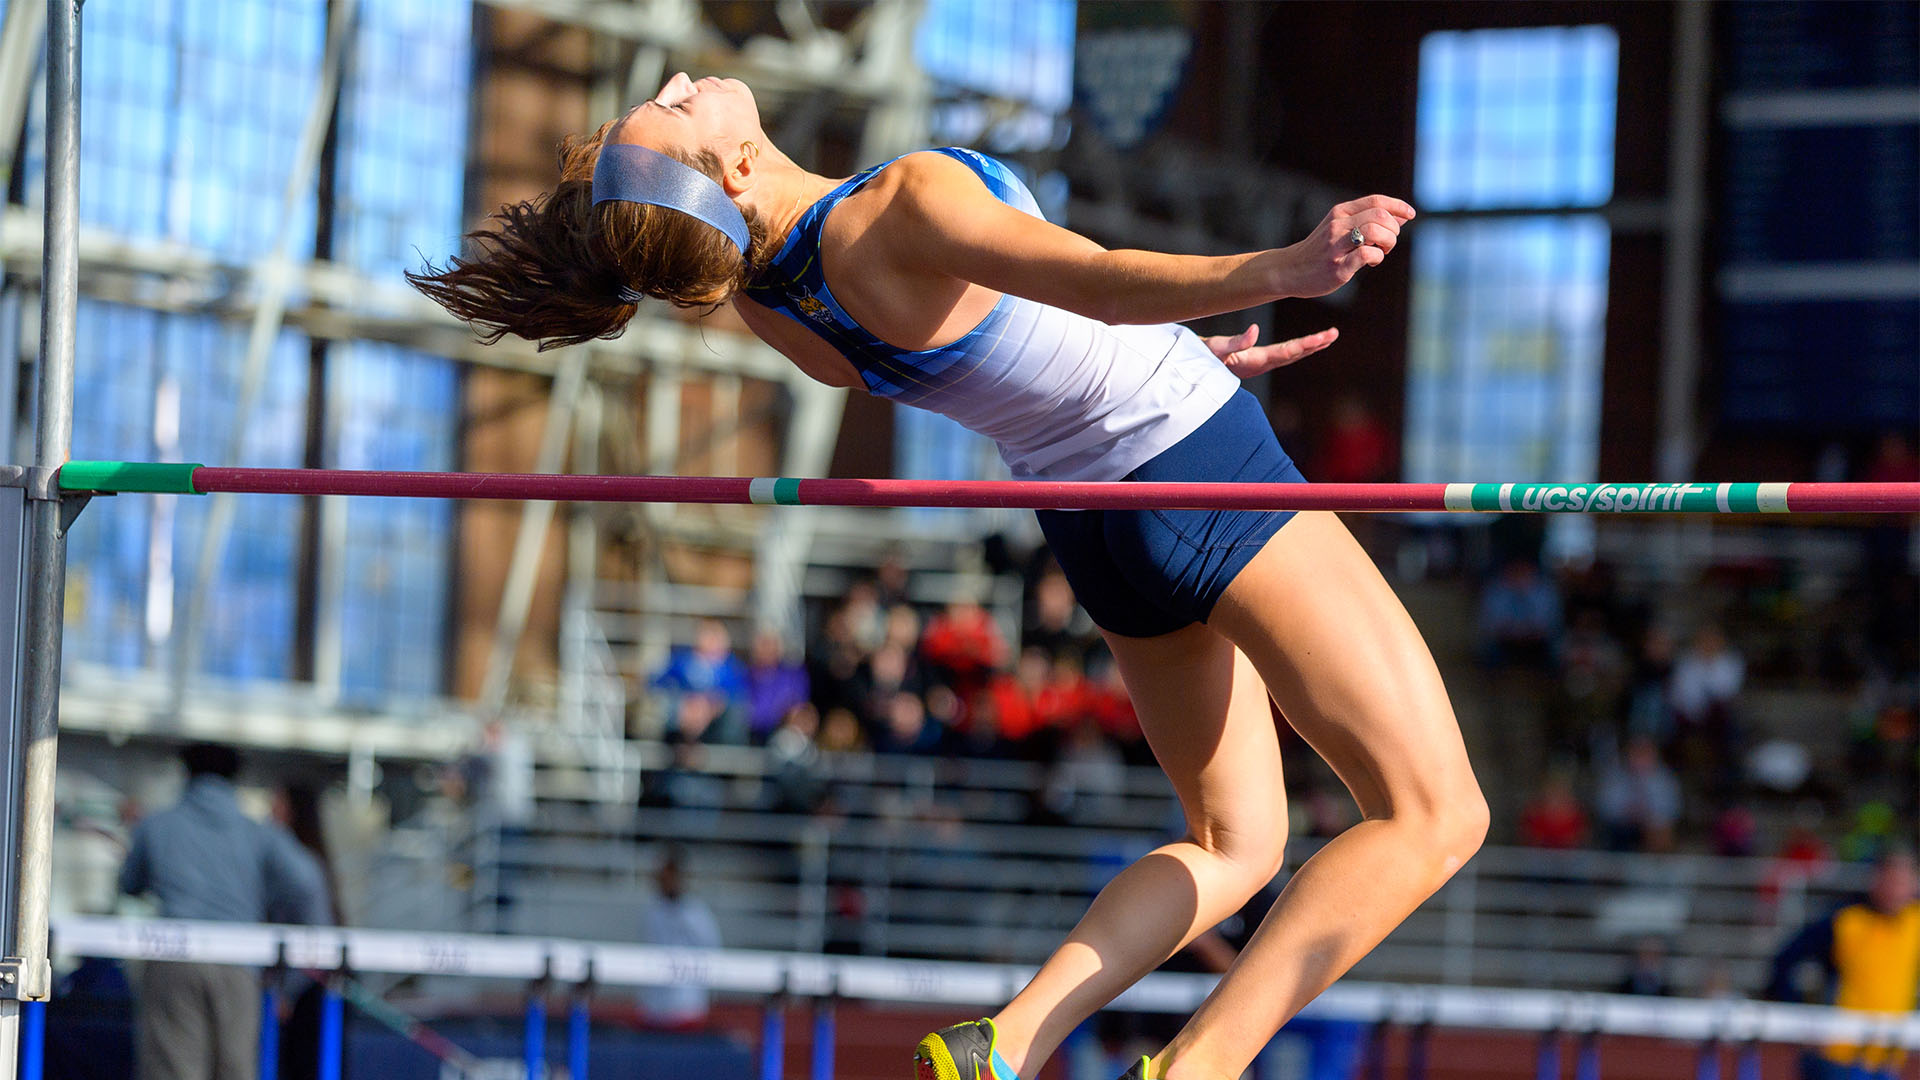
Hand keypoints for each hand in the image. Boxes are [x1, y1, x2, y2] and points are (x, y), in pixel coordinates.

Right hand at [1203, 323, 1337, 377]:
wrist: (1191, 369)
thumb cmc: (1200, 357)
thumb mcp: (1215, 348)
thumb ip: (1235, 342)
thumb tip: (1255, 330)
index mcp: (1255, 361)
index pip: (1287, 352)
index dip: (1307, 344)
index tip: (1324, 337)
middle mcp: (1260, 364)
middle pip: (1294, 354)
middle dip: (1315, 344)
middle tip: (1333, 334)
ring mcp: (1259, 364)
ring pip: (1290, 355)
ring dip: (1309, 346)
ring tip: (1327, 337)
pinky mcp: (1255, 361)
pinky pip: (1282, 355)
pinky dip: (1297, 348)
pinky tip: (1305, 345)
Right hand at [1272, 195, 1415, 298]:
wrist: (1289, 270)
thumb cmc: (1321, 250)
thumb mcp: (1340, 227)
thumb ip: (1369, 220)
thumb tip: (1403, 215)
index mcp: (1340, 212)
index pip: (1376, 201)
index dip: (1398, 206)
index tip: (1410, 214)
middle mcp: (1338, 225)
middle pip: (1380, 216)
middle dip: (1394, 229)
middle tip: (1388, 241)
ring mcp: (1336, 246)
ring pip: (1375, 232)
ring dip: (1388, 242)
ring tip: (1382, 250)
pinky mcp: (1338, 267)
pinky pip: (1367, 254)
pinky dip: (1377, 257)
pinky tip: (1372, 261)